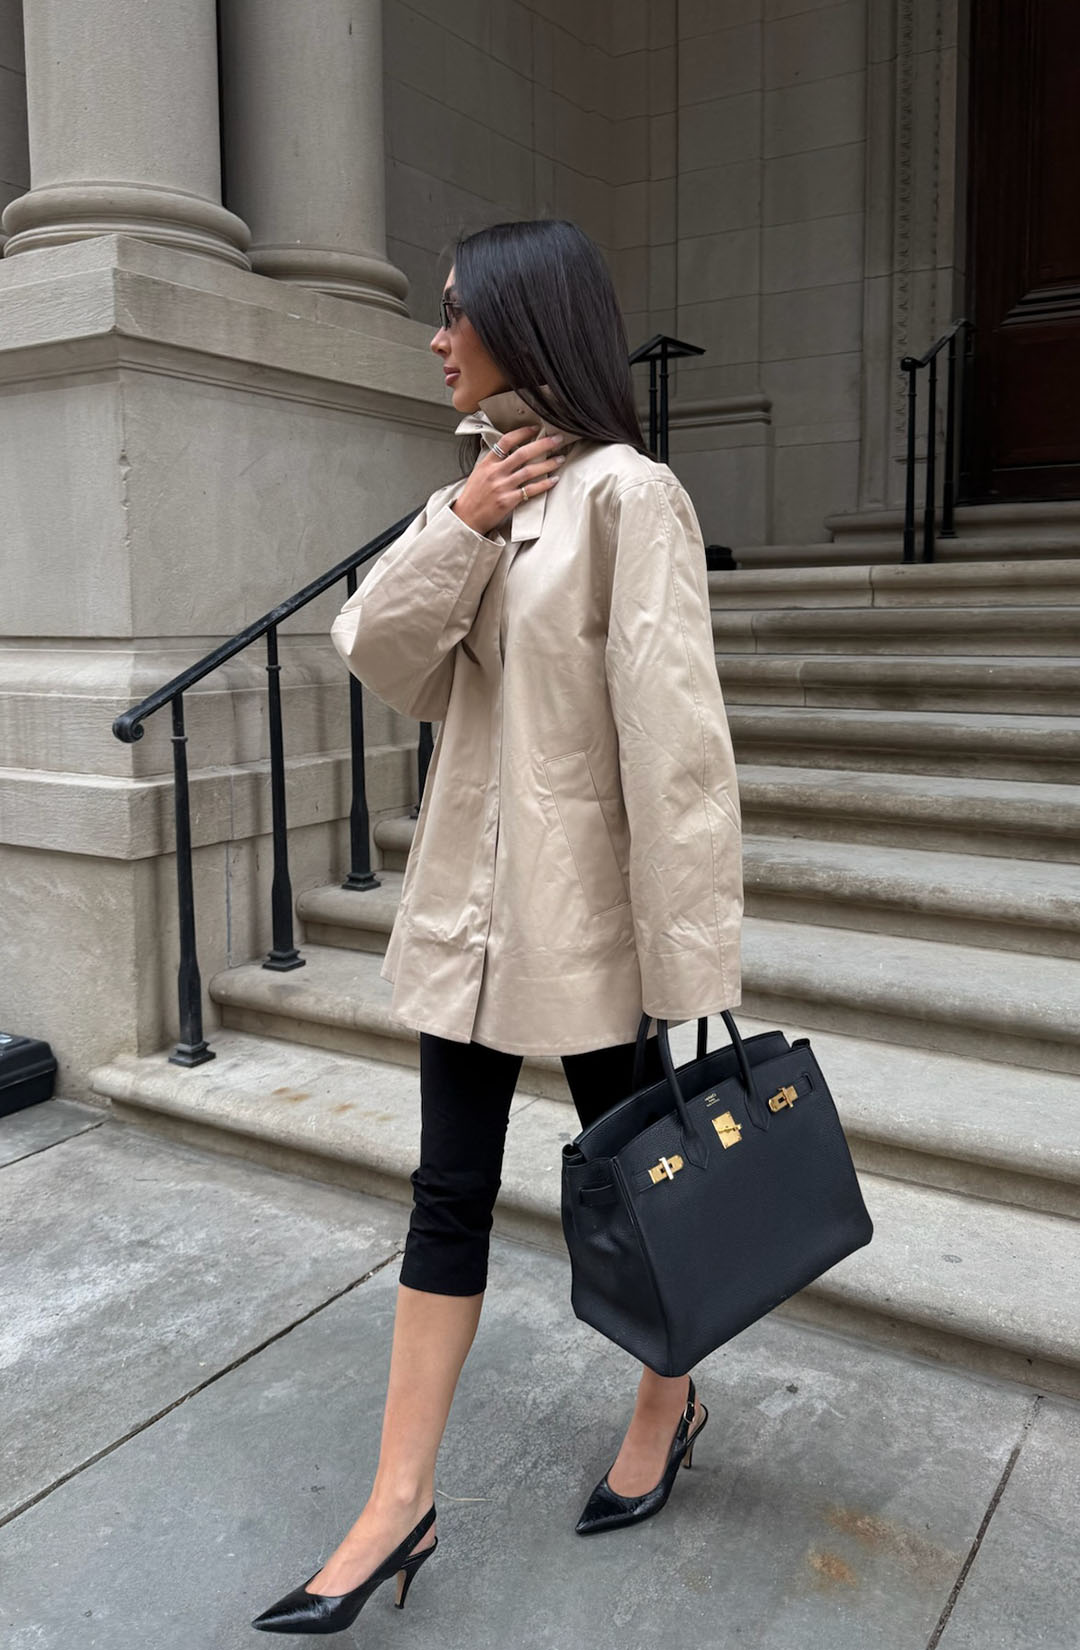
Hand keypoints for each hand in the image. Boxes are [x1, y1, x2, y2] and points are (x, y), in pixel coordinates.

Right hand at [451, 425, 565, 535]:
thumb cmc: (473, 497)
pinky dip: (543, 484)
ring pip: (529, 471)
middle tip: (556, 440)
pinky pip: (530, 490)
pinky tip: (553, 480)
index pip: (506, 441)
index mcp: (488, 463)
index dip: (523, 432)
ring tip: (559, 459)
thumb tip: (509, 451)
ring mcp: (502, 487)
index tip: (536, 428)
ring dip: (547, 464)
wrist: (466, 518)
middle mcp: (496, 473)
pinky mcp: (508, 501)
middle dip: (542, 444)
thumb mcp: (479, 472)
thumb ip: (494, 462)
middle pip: (523, 453)